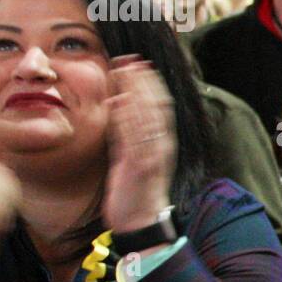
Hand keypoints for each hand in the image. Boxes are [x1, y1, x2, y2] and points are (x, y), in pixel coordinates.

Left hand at [103, 57, 174, 233]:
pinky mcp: (140, 166)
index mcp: (162, 142)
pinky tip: (121, 102)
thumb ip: (125, 130)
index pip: (160, 105)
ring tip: (125, 73)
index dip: (150, 83)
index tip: (137, 63)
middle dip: (144, 81)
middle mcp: (162, 145)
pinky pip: (135, 137)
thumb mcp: (129, 154)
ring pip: (148, 117)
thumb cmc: (135, 191)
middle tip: (130, 60)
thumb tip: (118, 102)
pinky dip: (129, 118)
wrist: (141, 222)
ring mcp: (153, 155)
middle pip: (157, 105)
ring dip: (136, 93)